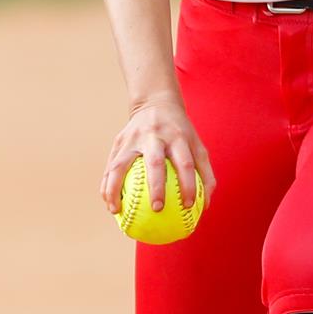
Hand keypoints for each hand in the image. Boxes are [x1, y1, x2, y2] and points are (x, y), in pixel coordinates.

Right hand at [99, 94, 216, 215]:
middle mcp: (155, 135)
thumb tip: (205, 205)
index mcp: (177, 137)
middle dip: (156, 187)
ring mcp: (134, 137)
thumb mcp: (197, 145)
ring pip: (121, 164)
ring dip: (115, 188)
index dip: (189, 185)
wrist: (155, 103)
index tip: (188, 206)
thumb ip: (205, 174)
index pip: (185, 163)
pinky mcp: (119, 140)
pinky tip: (109, 203)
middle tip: (157, 209)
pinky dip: (107, 184)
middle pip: (155, 163)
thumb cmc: (180, 133)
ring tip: (116, 210)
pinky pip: (110, 166)